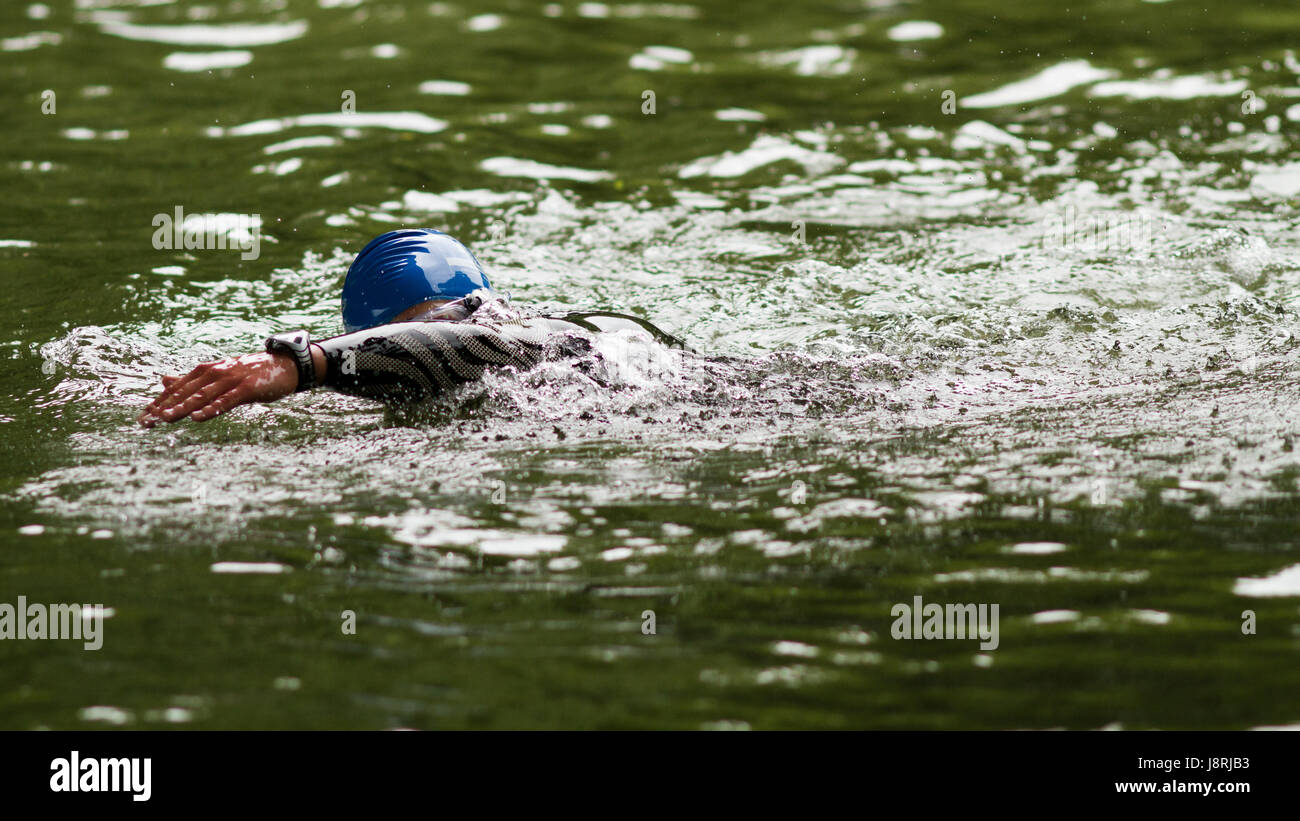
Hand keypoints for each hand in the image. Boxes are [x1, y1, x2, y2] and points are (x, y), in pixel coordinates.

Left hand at [138, 351, 298, 426]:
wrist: (284, 365)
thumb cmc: (250, 373)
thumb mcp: (218, 374)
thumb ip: (191, 380)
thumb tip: (164, 381)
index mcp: (206, 370)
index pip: (178, 388)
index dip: (160, 402)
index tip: (144, 416)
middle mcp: (215, 373)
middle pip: (185, 392)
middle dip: (165, 407)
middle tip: (146, 421)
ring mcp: (230, 380)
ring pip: (201, 396)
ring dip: (182, 408)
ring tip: (164, 419)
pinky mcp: (245, 389)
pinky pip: (225, 401)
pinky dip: (210, 409)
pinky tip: (197, 417)